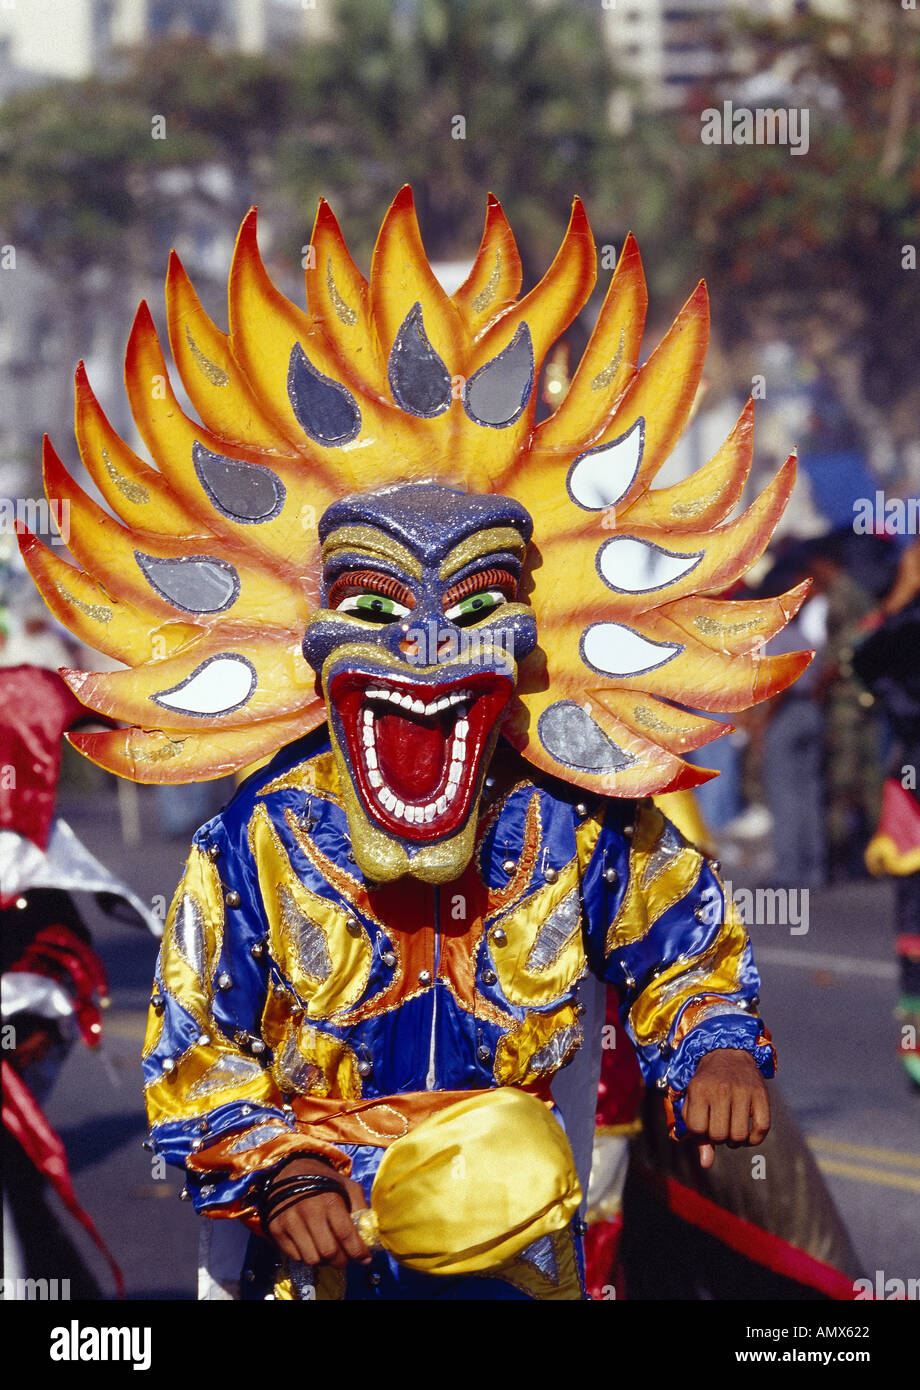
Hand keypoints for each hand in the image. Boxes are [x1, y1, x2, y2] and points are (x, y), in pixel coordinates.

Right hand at [265, 1157, 371, 1268]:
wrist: (290, 1171)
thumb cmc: (324, 1181)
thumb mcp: (347, 1186)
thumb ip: (360, 1207)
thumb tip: (369, 1234)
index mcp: (330, 1200)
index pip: (346, 1235)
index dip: (358, 1252)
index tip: (365, 1259)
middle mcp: (309, 1211)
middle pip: (329, 1252)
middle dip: (341, 1260)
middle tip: (344, 1257)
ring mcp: (290, 1221)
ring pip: (311, 1259)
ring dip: (322, 1260)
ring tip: (326, 1249)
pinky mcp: (276, 1228)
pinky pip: (295, 1257)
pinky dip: (305, 1255)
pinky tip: (310, 1244)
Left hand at [682, 1048, 769, 1169]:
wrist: (728, 1051)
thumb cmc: (707, 1082)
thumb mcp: (693, 1099)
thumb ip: (696, 1132)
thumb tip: (706, 1164)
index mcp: (699, 1089)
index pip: (697, 1129)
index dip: (699, 1132)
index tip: (703, 1123)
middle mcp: (721, 1090)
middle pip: (718, 1135)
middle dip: (718, 1137)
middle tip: (719, 1127)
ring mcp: (743, 1091)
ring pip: (739, 1136)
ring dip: (736, 1141)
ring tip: (732, 1130)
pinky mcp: (761, 1094)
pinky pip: (762, 1129)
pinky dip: (755, 1139)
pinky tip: (748, 1134)